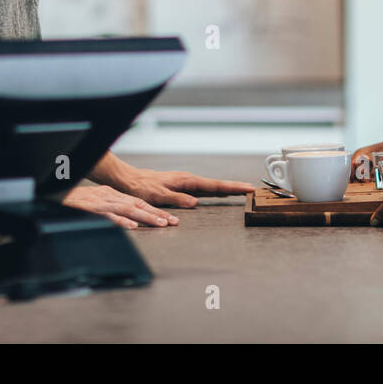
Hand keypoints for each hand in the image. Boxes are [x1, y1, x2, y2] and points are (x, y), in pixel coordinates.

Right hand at [61, 184, 178, 229]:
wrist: (53, 195)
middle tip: (173, 222)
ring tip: (161, 224)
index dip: (154, 210)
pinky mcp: (91, 209)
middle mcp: (109, 197)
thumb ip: (111, 208)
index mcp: (111, 194)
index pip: (137, 202)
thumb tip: (128, 221)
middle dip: (157, 214)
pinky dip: (121, 221)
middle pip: (138, 205)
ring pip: (128, 209)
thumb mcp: (96, 201)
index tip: (168, 218)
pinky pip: (108, 215)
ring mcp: (101, 203)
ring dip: (146, 217)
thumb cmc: (74, 200)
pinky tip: (133, 226)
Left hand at [112, 168, 254, 207]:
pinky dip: (216, 191)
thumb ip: (177, 199)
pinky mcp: (184, 187)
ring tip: (242, 192)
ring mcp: (187, 183)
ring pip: (212, 187)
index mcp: (187, 181)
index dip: (232, 188)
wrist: (131, 180)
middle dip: (235, 187)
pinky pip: (204, 189)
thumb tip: (195, 203)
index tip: (247, 188)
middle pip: (217, 185)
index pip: (214, 186)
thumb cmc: (142, 188)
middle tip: (252, 190)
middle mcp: (190, 180)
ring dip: (227, 189)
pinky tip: (221, 194)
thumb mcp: (158, 195)